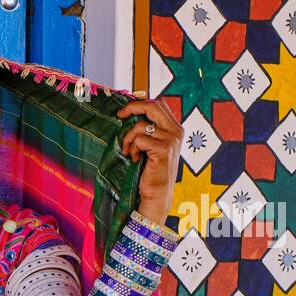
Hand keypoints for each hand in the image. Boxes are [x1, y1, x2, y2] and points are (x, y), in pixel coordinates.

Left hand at [117, 98, 181, 227]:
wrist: (157, 193)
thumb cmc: (152, 171)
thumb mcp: (153, 146)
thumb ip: (150, 130)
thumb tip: (131, 112)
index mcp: (175, 128)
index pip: (159, 104)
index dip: (141, 103)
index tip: (126, 110)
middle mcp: (176, 132)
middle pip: (153, 106)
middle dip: (133, 107)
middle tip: (120, 115)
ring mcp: (171, 140)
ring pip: (141, 126)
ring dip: (129, 138)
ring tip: (130, 152)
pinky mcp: (163, 149)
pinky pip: (139, 139)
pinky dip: (132, 149)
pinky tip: (135, 159)